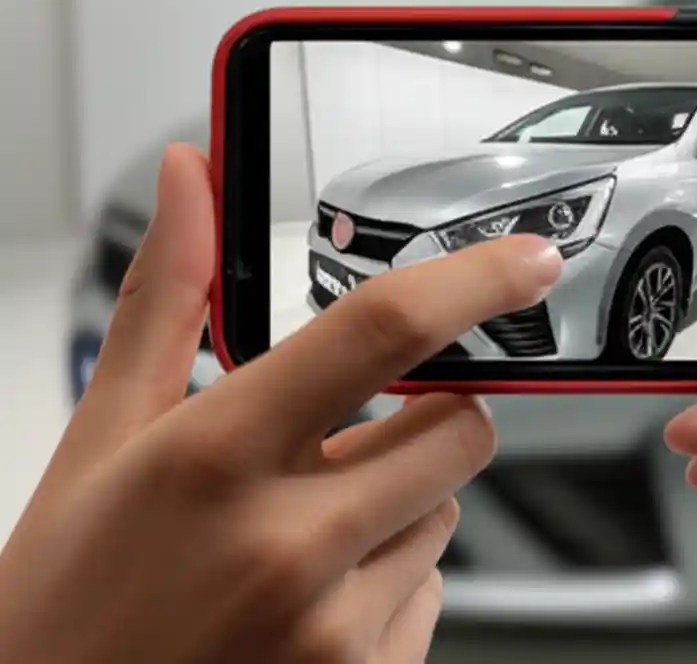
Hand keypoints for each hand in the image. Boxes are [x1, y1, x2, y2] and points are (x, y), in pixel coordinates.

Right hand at [0, 145, 562, 662]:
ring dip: (399, 509)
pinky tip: (309, 601)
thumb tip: (190, 181)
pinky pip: (429, 596)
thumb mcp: (104, 441)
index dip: (475, 281)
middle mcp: (286, 543)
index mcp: (216, 456)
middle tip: (348, 440)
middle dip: (427, 418)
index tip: (526, 260)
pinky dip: (389, 585)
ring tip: (299, 539)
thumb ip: (165, 302)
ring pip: (445, 515)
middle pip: (459, 429)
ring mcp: (332, 627)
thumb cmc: (66, 601)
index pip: (383, 333)